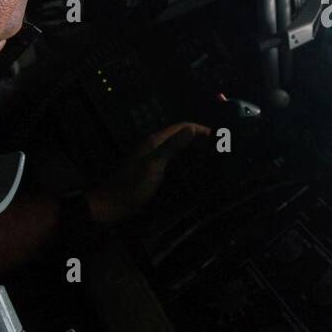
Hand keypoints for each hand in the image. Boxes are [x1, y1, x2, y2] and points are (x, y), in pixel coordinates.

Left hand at [83, 122, 210, 224]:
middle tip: (219, 147)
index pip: (182, 126)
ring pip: (178, 148)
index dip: (200, 129)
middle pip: (181, 135)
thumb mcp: (155, 164)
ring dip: (194, 149)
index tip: (219, 136)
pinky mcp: (153, 170)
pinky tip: (195, 169)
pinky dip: (187, 160)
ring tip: (212, 157)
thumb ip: (172, 146)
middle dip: (200, 138)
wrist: (112, 205)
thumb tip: (192, 128)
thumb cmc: (133, 185)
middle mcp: (155, 145)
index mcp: (155, 140)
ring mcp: (154, 158)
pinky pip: (175, 160)